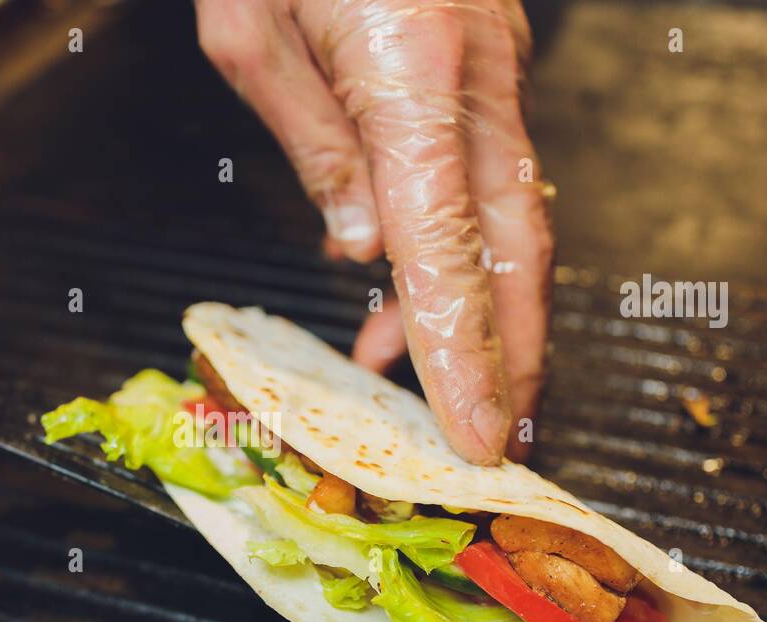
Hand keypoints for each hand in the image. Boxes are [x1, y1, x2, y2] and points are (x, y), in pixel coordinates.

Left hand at [195, 0, 552, 463]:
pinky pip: (494, 172)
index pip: (446, 250)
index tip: (474, 434)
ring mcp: (497, 62)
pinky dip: (472, 244)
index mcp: (411, 69)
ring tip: (431, 376)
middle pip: (517, 247)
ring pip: (518, 215)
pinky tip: (413, 278)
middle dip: (512, 354)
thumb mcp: (249, 28)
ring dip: (489, 307)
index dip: (463, 353)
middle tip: (494, 436)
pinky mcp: (489, 56)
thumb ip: (314, 143)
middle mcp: (476, 72)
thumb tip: (361, 242)